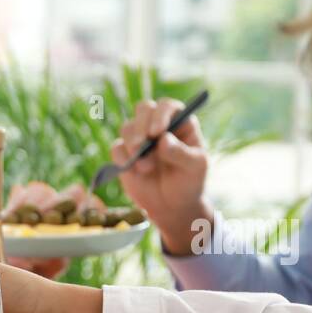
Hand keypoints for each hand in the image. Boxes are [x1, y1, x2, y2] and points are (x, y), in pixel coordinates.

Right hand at [111, 98, 213, 255]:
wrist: (172, 206)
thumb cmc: (189, 182)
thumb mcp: (195, 168)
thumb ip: (181, 153)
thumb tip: (163, 140)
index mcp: (180, 123)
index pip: (168, 106)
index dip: (161, 114)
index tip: (157, 132)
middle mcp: (158, 126)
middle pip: (143, 109)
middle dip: (140, 126)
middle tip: (141, 146)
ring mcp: (140, 139)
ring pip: (128, 128)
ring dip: (134, 147)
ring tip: (146, 168)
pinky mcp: (125, 155)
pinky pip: (117, 148)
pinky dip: (123, 160)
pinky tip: (135, 173)